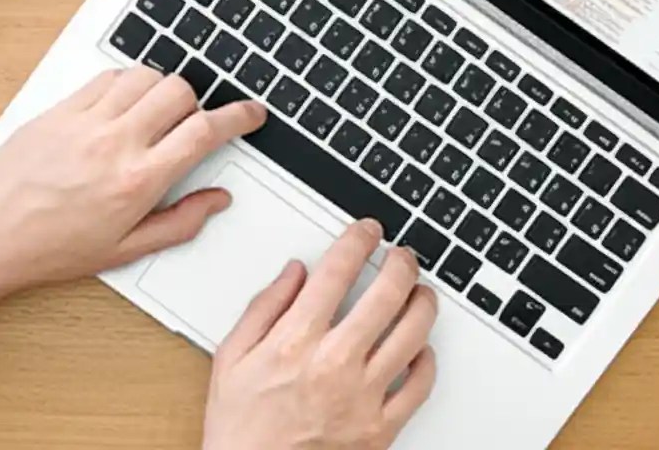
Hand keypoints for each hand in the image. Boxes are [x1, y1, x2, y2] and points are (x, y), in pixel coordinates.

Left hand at [0, 67, 266, 311]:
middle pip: (179, 92)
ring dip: (162, 88)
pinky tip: (123, 104)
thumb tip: (215, 200)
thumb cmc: (48, 247)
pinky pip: (106, 77)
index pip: (204, 131)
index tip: (250, 113)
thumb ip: (180, 222)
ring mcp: (85, 121)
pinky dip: (126, 83)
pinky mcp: (60, 109)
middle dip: (199, 102)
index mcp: (137, 181)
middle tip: (195, 121)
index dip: (238, 116)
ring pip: (145, 76)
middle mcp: (115, 143)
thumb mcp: (124, 250)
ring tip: (157, 113)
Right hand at [203, 220, 437, 449]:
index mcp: (295, 340)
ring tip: (420, 293)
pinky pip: (419, 386)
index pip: (338, 271)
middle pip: (387, 295)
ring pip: (414, 334)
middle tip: (401, 255)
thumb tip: (294, 273)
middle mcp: (334, 364)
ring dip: (423, 304)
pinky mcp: (380, 428)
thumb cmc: (240, 425)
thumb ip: (264, 307)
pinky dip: (427, 361)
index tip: (366, 231)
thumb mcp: (231, 355)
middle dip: (401, 263)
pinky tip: (420, 349)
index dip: (358, 240)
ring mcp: (363, 396)